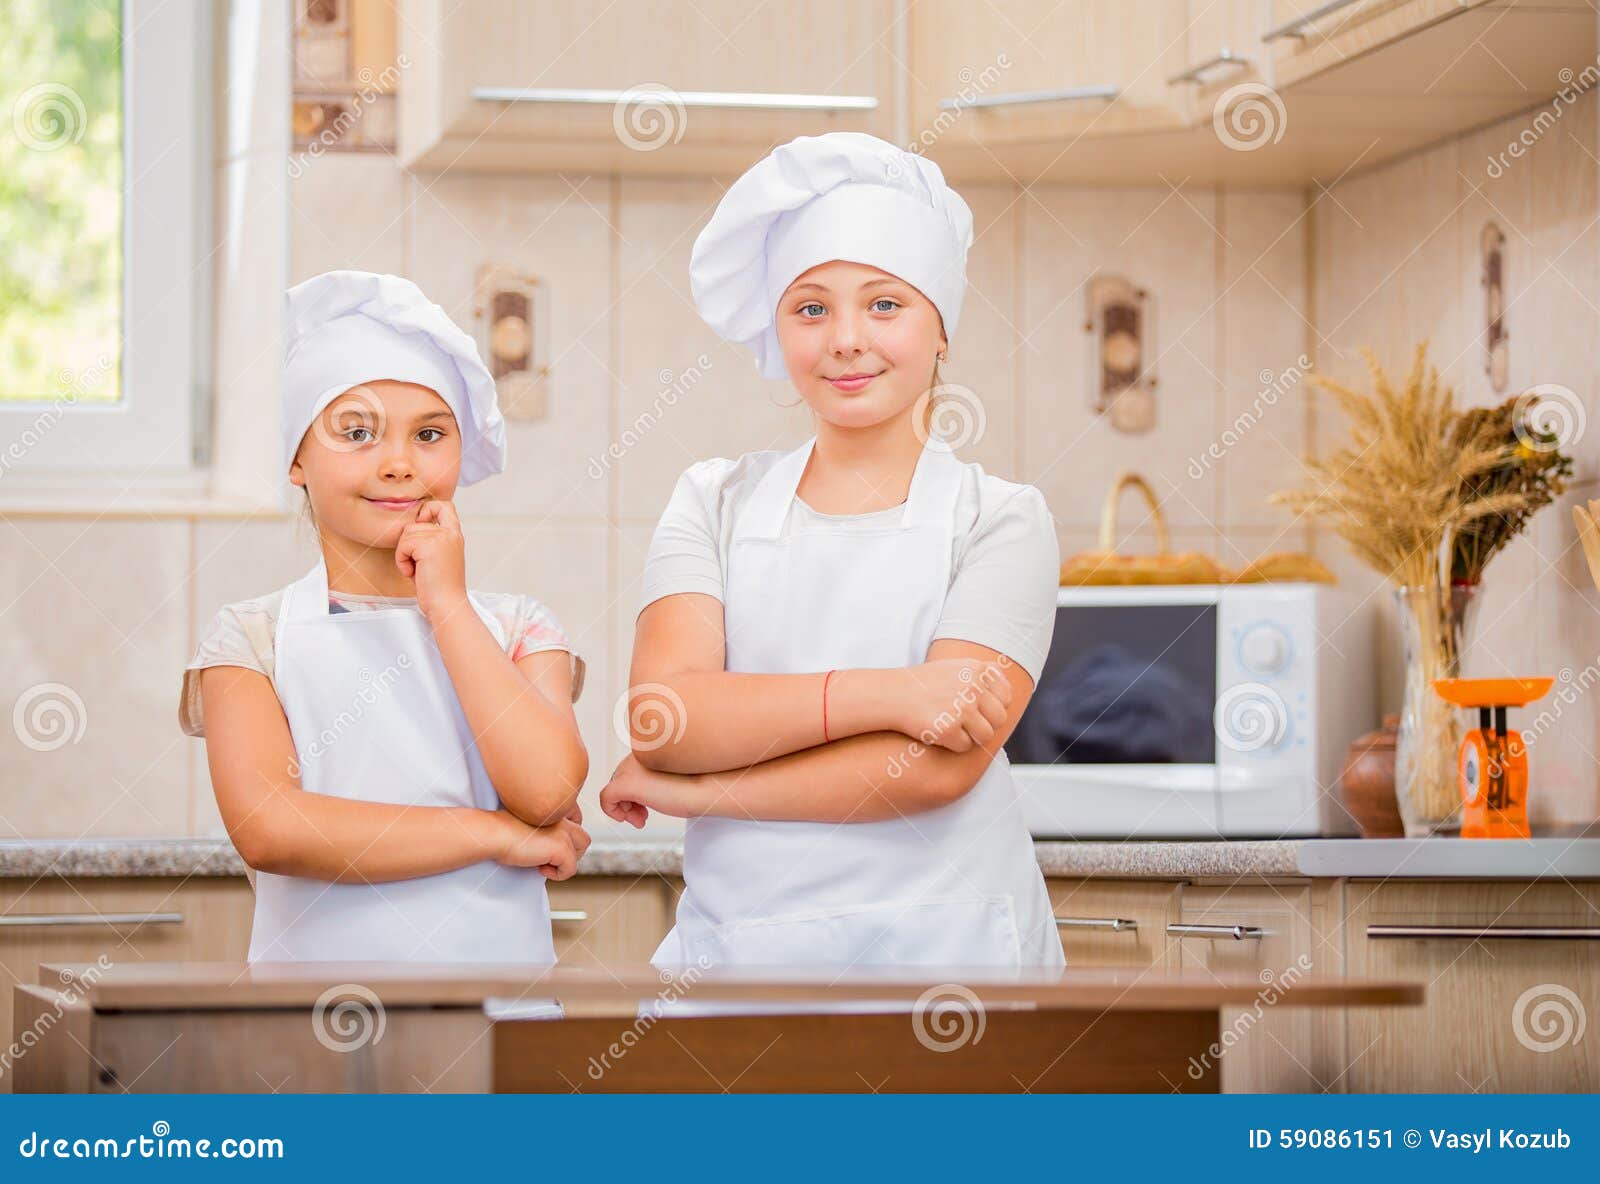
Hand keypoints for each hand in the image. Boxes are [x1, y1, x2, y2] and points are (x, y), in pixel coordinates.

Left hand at [395, 499, 468, 620]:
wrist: (446, 605)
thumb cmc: (440, 588)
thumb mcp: (439, 557)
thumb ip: (431, 539)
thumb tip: (411, 527)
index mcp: (455, 535)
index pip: (444, 506)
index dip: (428, 510)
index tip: (422, 531)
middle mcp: (451, 533)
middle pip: (415, 522)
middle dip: (408, 543)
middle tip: (418, 563)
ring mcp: (441, 538)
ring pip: (406, 534)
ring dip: (404, 554)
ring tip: (417, 570)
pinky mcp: (429, 546)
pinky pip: (403, 545)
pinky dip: (402, 561)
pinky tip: (414, 573)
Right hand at [492, 811, 589, 878]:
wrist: (492, 834)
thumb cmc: (501, 829)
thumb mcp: (529, 825)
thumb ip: (545, 830)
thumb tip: (552, 850)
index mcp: (554, 806)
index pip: (576, 820)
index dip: (566, 838)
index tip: (549, 847)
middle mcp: (562, 816)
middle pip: (582, 837)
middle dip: (570, 851)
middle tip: (548, 858)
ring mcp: (563, 831)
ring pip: (581, 850)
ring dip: (566, 861)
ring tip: (544, 863)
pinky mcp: (560, 848)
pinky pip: (571, 869)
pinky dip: (558, 874)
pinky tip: (540, 869)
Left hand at [599, 754, 707, 828]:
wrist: (707, 788)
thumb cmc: (697, 786)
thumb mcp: (670, 777)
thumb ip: (651, 778)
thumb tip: (632, 794)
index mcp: (646, 750)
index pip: (628, 770)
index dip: (634, 792)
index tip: (647, 807)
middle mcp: (635, 755)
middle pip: (619, 780)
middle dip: (629, 801)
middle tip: (644, 817)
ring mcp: (629, 769)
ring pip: (612, 789)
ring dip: (624, 808)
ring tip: (640, 820)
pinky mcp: (626, 784)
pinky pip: (605, 799)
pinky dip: (613, 812)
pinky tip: (630, 820)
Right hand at [895, 658, 1012, 752]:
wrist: (892, 695)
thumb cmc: (925, 685)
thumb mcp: (956, 668)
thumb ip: (983, 676)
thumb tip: (1009, 697)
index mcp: (977, 669)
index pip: (1006, 697)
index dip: (994, 707)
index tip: (978, 710)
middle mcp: (972, 686)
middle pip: (999, 718)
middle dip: (984, 724)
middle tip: (963, 723)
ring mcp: (961, 707)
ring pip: (986, 735)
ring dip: (971, 737)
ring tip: (952, 727)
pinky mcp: (948, 729)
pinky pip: (966, 746)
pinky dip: (953, 744)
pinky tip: (939, 732)